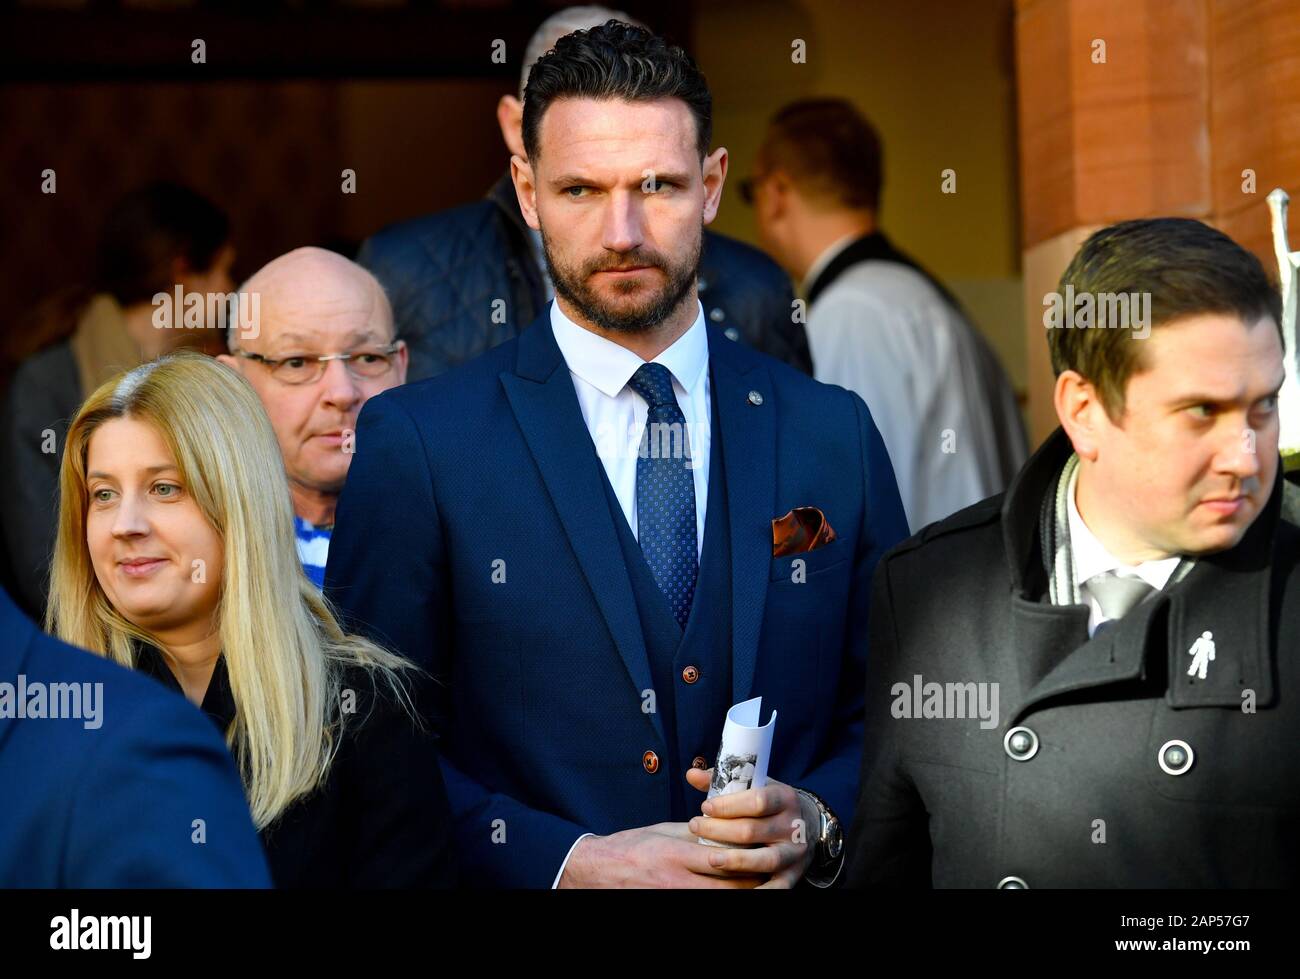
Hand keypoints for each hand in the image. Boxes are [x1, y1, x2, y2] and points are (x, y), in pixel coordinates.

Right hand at [557, 822, 765, 888]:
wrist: (601, 870)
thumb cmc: (633, 847)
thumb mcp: (665, 832)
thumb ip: (696, 833)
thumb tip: (726, 831)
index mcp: (677, 854)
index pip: (724, 859)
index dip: (749, 858)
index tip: (764, 851)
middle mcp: (678, 881)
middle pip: (730, 887)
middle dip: (754, 881)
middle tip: (771, 872)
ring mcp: (675, 897)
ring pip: (721, 899)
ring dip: (742, 892)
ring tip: (758, 883)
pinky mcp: (673, 903)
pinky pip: (704, 903)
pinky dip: (722, 897)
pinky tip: (732, 890)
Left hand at [684, 768, 818, 888]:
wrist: (807, 826)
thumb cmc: (770, 804)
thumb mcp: (755, 786)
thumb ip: (722, 781)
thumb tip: (691, 774)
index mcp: (784, 798)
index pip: (757, 801)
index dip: (728, 805)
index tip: (705, 807)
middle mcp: (792, 826)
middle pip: (753, 830)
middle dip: (719, 830)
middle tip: (695, 826)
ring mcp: (795, 853)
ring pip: (765, 860)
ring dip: (735, 860)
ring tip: (711, 858)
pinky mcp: (793, 876)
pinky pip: (777, 888)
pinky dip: (758, 890)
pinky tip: (733, 888)